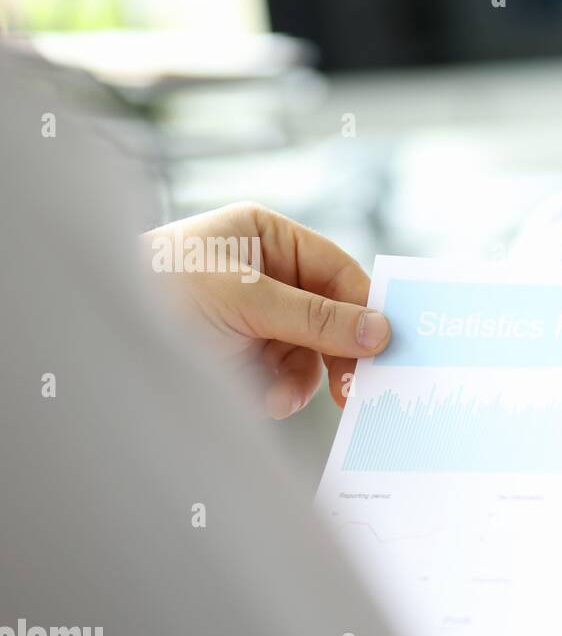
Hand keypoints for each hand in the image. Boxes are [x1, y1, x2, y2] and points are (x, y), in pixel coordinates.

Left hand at [144, 202, 390, 417]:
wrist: (98, 338)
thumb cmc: (161, 293)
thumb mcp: (246, 299)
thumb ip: (317, 317)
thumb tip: (382, 331)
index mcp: (266, 237)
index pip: (337, 271)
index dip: (365, 307)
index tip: (388, 344)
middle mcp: (267, 274)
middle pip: (332, 315)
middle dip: (340, 352)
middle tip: (358, 390)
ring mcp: (256, 318)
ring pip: (313, 353)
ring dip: (305, 379)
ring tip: (282, 396)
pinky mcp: (245, 357)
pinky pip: (287, 378)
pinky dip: (282, 392)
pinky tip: (263, 398)